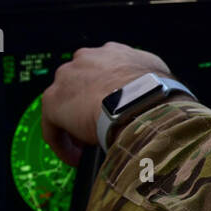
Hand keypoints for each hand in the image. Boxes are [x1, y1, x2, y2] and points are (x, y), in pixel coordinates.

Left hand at [41, 41, 182, 166]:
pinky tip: (76, 158)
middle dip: (87, 106)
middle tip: (99, 127)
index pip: (101, 71)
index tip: (113, 109)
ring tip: (87, 146)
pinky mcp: (52, 102)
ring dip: (74, 125)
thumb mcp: (158, 73)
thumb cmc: (155, 89)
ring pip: (64, 105)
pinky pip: (52, 127)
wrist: (141, 100)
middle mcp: (85, 59)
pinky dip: (63, 144)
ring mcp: (66, 79)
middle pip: (79, 85)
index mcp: (110, 52)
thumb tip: (152, 91)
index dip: (106, 93)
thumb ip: (147, 76)